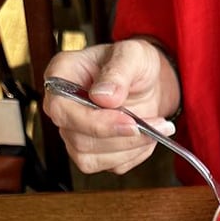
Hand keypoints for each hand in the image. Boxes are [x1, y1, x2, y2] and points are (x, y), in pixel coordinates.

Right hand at [43, 39, 180, 174]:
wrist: (149, 83)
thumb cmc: (134, 63)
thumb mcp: (132, 54)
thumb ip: (118, 71)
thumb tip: (103, 97)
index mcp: (62, 76)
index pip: (60, 109)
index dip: (93, 122)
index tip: (128, 120)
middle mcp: (64, 108)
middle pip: (78, 140)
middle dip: (121, 138)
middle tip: (156, 124)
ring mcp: (75, 134)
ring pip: (92, 160)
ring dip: (131, 148)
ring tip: (158, 127)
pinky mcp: (93, 154)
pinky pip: (112, 166)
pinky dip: (135, 154)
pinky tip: (148, 136)